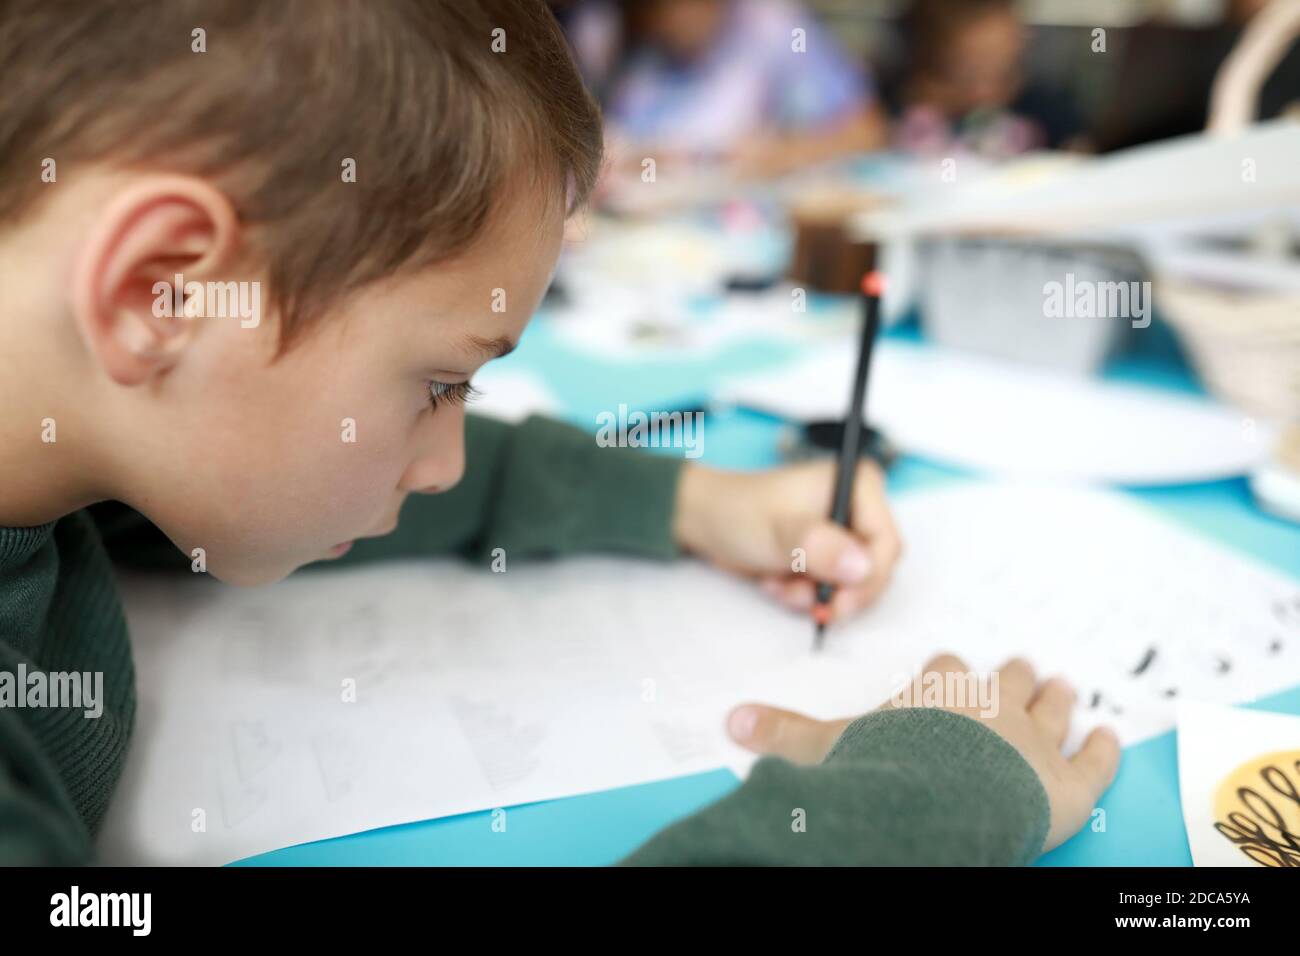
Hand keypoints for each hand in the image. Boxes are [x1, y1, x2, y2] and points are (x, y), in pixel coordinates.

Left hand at [673, 459, 901, 623]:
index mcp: (858, 484)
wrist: (706, 521)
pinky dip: (805, 595)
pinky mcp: (829, 554)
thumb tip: (862, 568)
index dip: (868, 579)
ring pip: (853, 585)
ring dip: (815, 595)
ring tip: (779, 584)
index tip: (839, 601)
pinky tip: (777, 582)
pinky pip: (833, 589)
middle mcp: (858, 506)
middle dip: (837, 591)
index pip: (887, 544)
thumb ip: (819, 547)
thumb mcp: (778, 531)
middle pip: (875, 568)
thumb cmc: (739, 512)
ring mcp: (844, 532)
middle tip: (805, 600)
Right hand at [724, 654, 1121, 851]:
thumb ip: (785, 733)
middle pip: (1005, 680)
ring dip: (1058, 696)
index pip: (944, 670)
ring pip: (1053, 707)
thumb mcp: (827, 747)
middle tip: (1023, 664)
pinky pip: (1096, 760)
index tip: (949, 666)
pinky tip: (1108, 736)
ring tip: (1064, 684)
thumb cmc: (888, 769)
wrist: (946, 800)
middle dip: (1012, 675)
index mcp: (937, 696)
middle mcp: (989, 708)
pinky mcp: (1070, 782)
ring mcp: (1034, 740)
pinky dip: (1104, 748)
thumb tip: (731, 720)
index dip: (948, 670)